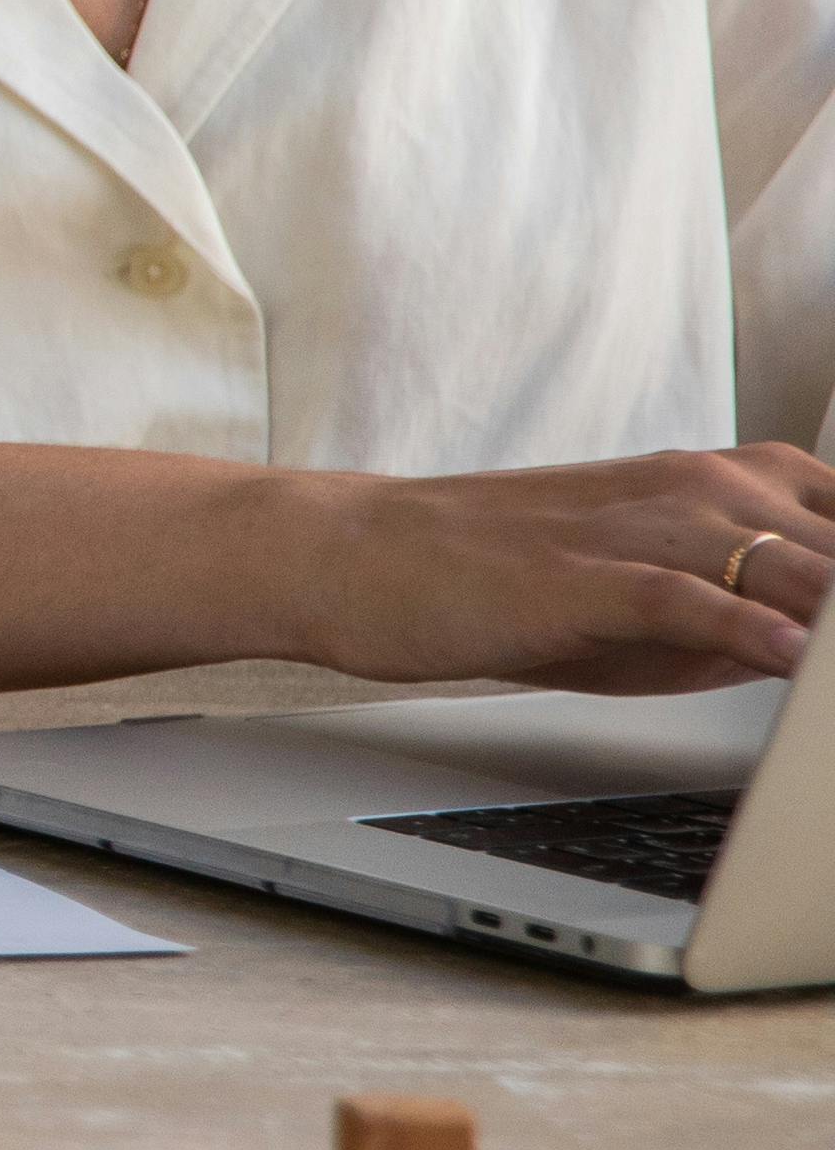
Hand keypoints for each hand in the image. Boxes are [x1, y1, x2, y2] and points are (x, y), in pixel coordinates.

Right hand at [275, 443, 834, 693]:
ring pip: (802, 568)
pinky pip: (701, 600)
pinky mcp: (590, 574)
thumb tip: (821, 653)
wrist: (361, 554)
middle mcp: (706, 486)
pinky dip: (765, 635)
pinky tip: (796, 667)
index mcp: (734, 482)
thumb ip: (765, 614)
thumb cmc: (511, 582)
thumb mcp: (664, 596)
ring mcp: (649, 524)